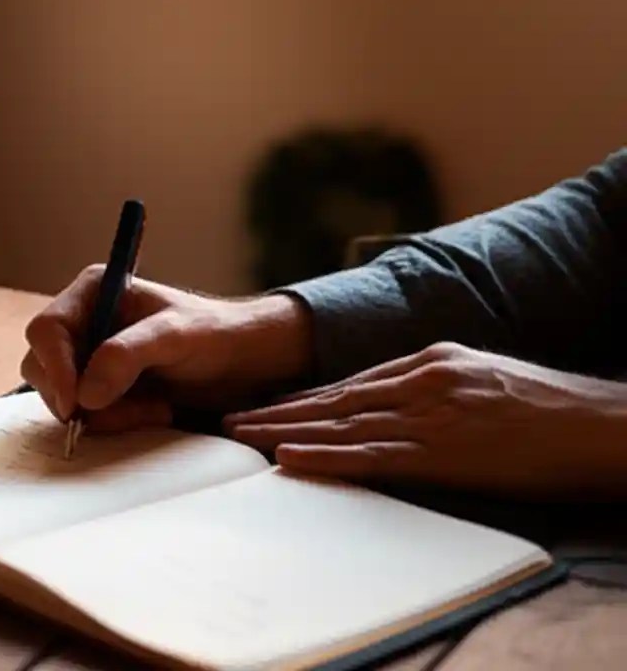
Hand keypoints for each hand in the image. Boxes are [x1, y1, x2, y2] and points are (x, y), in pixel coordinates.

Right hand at [20, 264, 311, 431]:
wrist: (243, 364)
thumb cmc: (215, 335)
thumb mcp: (175, 337)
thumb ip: (127, 356)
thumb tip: (83, 394)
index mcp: (94, 292)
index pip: (46, 329)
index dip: (54, 367)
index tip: (75, 402)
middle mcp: (83, 322)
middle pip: (42, 367)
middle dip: (82, 398)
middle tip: (137, 409)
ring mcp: (87, 358)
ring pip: (60, 398)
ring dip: (104, 414)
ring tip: (154, 409)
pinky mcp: (98, 389)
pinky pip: (83, 416)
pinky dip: (112, 423)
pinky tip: (150, 412)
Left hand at [224, 341, 626, 498]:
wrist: (599, 424)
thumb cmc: (547, 407)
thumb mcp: (481, 377)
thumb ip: (433, 385)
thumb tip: (393, 401)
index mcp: (429, 361)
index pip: (350, 382)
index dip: (304, 397)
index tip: (267, 406)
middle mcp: (420, 381)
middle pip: (332, 399)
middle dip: (278, 411)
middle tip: (231, 420)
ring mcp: (428, 414)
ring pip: (340, 424)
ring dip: (284, 432)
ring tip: (241, 438)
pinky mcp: (443, 451)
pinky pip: (370, 456)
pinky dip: (325, 457)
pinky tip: (289, 458)